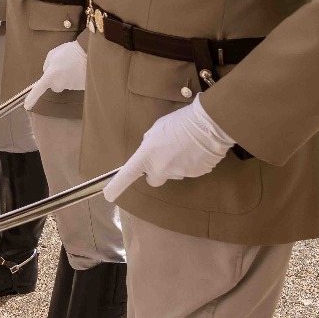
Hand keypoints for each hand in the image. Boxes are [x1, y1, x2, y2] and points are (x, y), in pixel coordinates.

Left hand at [25, 40, 86, 108]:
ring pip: (65, 84)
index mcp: (50, 76)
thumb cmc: (68, 52)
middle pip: (55, 86)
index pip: (38, 89)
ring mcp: (71, 87)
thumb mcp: (52, 55)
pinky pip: (75, 83)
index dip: (32, 97)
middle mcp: (60, 84)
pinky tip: (80, 69)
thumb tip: (47, 72)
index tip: (27, 106)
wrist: (89, 52)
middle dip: (56, 79)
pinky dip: (76, 78)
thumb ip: (47, 66)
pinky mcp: (82, 88)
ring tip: (73, 65)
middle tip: (62, 67)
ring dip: (67, 77)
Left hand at [104, 95, 234, 201]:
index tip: (108, 195)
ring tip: (185, 145)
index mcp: (148, 155)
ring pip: (174, 173)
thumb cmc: (180, 122)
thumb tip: (150, 150)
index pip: (128, 174)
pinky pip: (190, 170)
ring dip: (176, 164)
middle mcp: (162, 169)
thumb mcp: (156, 129)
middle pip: (154, 179)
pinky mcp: (197, 174)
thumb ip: (149, 143)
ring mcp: (180, 173)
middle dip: (157, 172)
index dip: (117, 185)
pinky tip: (196, 149)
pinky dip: (191, 163)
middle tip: (164, 156)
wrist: (209, 124)